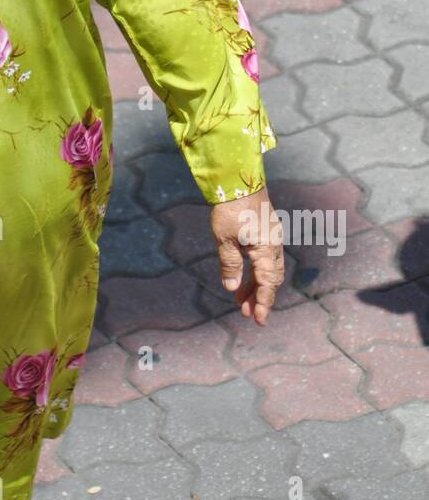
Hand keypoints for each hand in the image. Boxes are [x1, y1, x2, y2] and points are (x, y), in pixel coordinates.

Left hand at [210, 185, 283, 326]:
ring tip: (239, 299)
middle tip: (245, 313)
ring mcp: (273, 236)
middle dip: (259, 297)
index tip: (258, 321)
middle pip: (271, 278)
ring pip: (269, 268)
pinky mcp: (268, 230)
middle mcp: (274, 244)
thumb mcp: (224, 239)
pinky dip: (257, 270)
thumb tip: (231, 288)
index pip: (267, 283)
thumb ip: (230, 264)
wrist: (238, 179)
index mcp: (266, 248)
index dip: (263, 303)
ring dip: (256, 284)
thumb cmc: (230, 209)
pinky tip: (244, 275)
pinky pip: (266, 257)